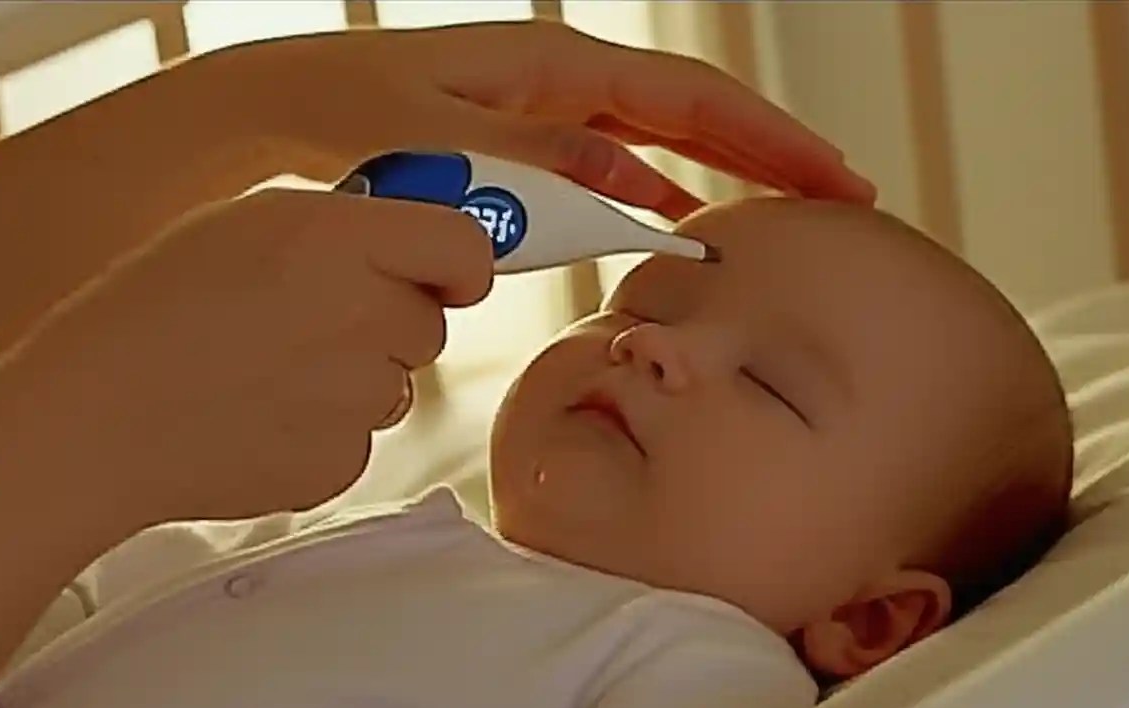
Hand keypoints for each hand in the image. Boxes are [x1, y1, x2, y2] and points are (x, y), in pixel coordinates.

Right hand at [0, 190, 491, 529]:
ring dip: (356, 377)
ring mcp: (354, 400)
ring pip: (396, 384)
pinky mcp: (338, 464)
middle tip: (309, 320)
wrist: (90, 420)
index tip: (449, 276)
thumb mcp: (247, 222)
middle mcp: (360, 317)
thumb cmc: (151, 310)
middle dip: (388, 320)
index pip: (464, 248)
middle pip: (429, 323)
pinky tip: (258, 415)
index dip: (460, 263)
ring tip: (266, 371)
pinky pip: (360, 438)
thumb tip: (412, 251)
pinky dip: (324, 431)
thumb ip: (345, 227)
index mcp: (336, 240)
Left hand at [228, 20, 875, 220]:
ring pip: (658, 142)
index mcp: (558, 66)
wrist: (285, 108)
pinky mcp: (522, 148)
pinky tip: (676, 221)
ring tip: (784, 214)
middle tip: (843, 198)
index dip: (770, 138)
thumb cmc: (351, 115)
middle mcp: (564, 83)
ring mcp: (546, 113)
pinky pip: (608, 169)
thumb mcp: (442, 148)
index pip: (692, 98)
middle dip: (770, 152)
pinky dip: (649, 194)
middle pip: (694, 114)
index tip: (834, 177)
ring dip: (721, 175)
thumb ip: (529, 174)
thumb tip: (622, 204)